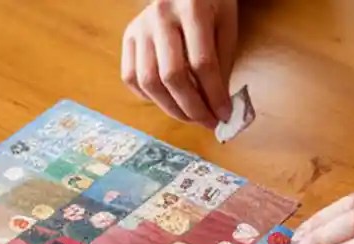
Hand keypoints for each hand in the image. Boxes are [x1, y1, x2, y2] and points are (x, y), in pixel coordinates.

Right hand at [121, 0, 237, 127]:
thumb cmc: (210, 3)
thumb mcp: (226, 24)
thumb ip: (222, 62)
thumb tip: (218, 105)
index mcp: (192, 8)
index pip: (202, 63)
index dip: (214, 95)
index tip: (224, 115)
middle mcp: (160, 16)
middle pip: (172, 75)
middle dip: (192, 107)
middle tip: (206, 122)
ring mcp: (140, 27)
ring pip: (148, 81)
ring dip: (170, 108)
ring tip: (189, 116)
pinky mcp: (128, 37)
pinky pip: (132, 77)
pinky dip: (149, 97)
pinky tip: (168, 100)